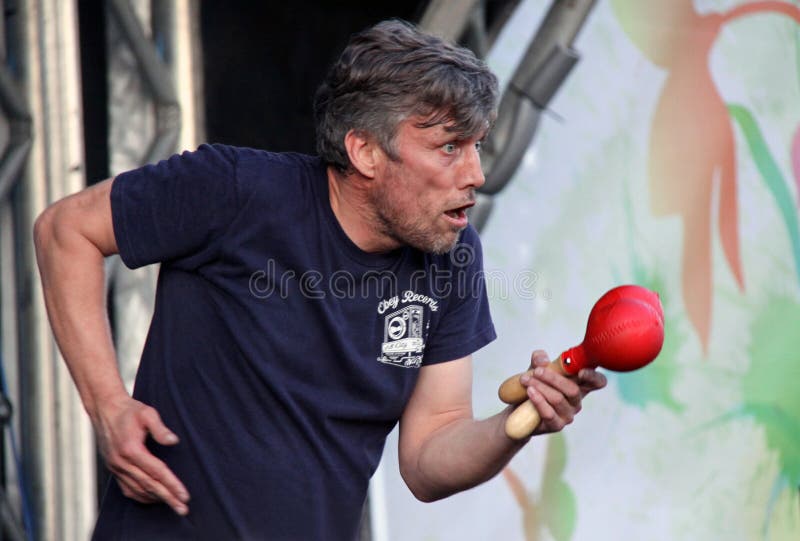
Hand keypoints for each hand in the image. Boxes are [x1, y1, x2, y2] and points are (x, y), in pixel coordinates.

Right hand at [94, 395, 189, 514]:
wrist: (105, 410)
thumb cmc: (129, 410)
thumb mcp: (147, 413)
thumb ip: (160, 428)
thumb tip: (174, 441)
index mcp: (131, 449)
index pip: (156, 472)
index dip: (171, 485)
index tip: (184, 496)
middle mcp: (122, 462)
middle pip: (149, 485)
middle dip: (168, 498)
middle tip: (183, 509)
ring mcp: (116, 467)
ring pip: (138, 490)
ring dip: (156, 499)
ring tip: (173, 504)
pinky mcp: (113, 469)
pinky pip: (127, 489)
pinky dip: (142, 496)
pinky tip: (154, 497)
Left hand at [520, 350, 606, 434]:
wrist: (517, 408)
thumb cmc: (532, 385)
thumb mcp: (535, 368)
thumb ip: (539, 359)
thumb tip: (543, 361)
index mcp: (579, 385)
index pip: (597, 382)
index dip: (593, 377)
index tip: (581, 371)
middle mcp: (576, 401)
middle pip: (573, 390)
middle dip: (553, 378)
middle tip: (537, 371)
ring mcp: (568, 415)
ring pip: (558, 399)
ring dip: (540, 387)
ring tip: (525, 380)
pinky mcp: (556, 425)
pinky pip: (549, 413)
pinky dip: (538, 400)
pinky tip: (529, 392)